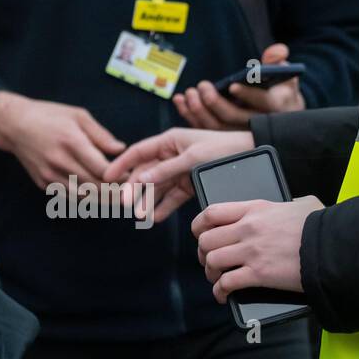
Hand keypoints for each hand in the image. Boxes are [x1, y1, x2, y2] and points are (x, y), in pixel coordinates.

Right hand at [0, 91, 124, 190]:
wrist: (13, 125)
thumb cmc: (48, 116)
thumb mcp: (77, 115)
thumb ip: (100, 134)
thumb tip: (121, 149)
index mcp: (71, 141)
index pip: (102, 169)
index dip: (120, 177)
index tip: (130, 176)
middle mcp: (59, 161)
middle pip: (95, 186)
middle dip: (115, 192)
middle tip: (130, 191)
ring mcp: (49, 174)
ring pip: (83, 196)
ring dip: (102, 199)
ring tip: (117, 197)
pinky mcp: (43, 183)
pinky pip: (69, 197)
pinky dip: (85, 198)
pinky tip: (96, 195)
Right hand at [105, 127, 254, 222]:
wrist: (251, 154)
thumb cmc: (222, 149)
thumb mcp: (193, 158)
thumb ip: (166, 169)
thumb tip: (141, 179)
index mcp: (168, 141)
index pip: (138, 152)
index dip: (121, 164)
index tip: (107, 177)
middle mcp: (170, 154)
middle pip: (145, 172)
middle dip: (135, 188)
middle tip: (126, 205)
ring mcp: (179, 170)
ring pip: (157, 186)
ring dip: (148, 200)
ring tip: (141, 216)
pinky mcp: (190, 183)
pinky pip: (172, 195)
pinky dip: (164, 205)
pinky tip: (156, 217)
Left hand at [174, 43, 304, 129]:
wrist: (278, 114)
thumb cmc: (278, 90)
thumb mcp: (283, 74)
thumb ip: (278, 60)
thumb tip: (277, 51)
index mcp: (276, 106)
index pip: (263, 102)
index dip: (248, 95)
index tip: (233, 85)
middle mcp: (258, 122)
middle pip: (233, 117)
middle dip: (214, 102)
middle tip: (203, 86)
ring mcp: (240, 133)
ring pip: (216, 127)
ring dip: (198, 110)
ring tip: (190, 93)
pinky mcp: (224, 137)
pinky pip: (204, 129)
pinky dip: (189, 115)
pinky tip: (181, 100)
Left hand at [193, 196, 323, 301]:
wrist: (334, 248)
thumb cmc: (323, 226)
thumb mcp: (303, 204)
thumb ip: (290, 203)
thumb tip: (293, 205)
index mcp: (254, 209)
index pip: (211, 212)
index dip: (199, 225)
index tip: (200, 233)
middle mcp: (247, 228)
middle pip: (206, 239)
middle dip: (203, 252)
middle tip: (209, 260)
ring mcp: (251, 251)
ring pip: (212, 260)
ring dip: (210, 272)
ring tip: (216, 278)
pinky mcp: (259, 274)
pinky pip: (227, 283)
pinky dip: (220, 291)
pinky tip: (223, 295)